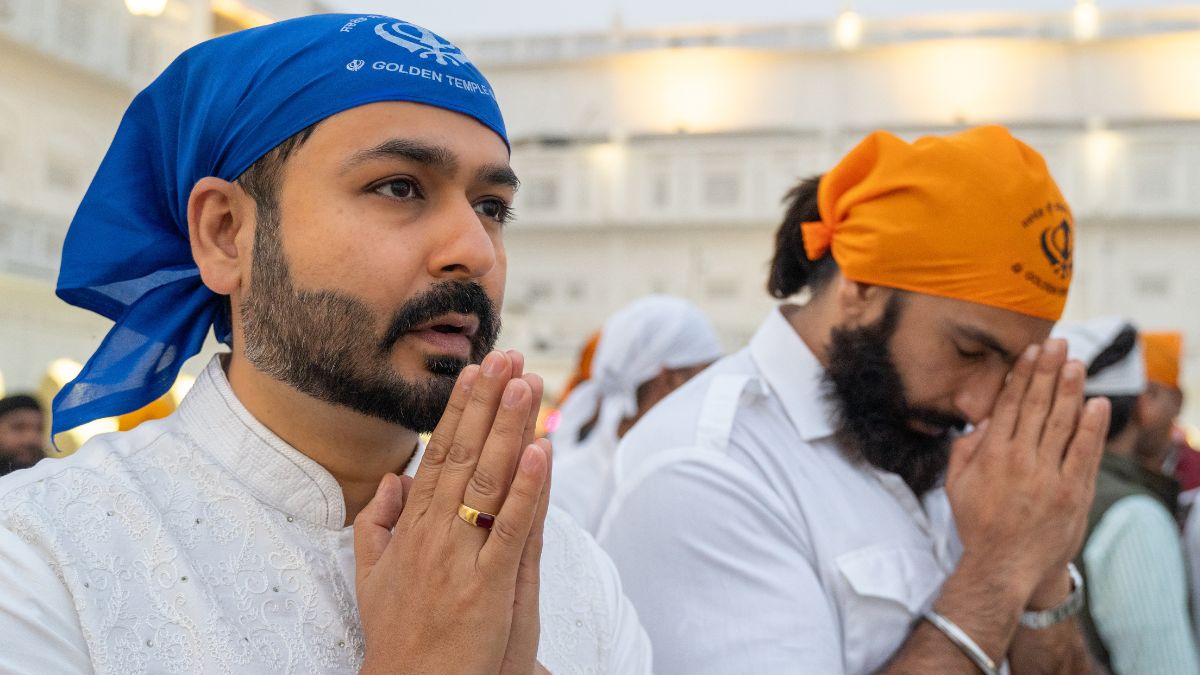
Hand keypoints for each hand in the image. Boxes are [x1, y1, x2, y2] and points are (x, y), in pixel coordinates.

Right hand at [354, 351, 550, 674]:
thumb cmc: (398, 633)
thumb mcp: (372, 576)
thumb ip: (379, 525)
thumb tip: (392, 480)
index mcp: (412, 526)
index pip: (438, 453)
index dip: (460, 410)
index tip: (475, 371)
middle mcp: (434, 532)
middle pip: (464, 453)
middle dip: (488, 402)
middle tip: (508, 356)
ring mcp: (460, 556)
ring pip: (488, 480)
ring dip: (509, 428)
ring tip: (528, 385)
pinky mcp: (488, 585)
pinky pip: (510, 528)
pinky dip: (527, 488)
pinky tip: (542, 452)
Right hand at [946, 339, 1110, 606]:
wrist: (1004, 566)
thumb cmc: (978, 524)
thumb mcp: (956, 485)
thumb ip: (966, 449)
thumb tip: (985, 420)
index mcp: (991, 455)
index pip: (1010, 405)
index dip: (1023, 376)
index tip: (1032, 352)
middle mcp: (1020, 460)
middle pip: (1038, 406)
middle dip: (1049, 371)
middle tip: (1058, 344)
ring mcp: (1047, 476)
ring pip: (1062, 423)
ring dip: (1071, 390)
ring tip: (1078, 364)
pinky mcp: (1072, 493)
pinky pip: (1084, 453)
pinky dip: (1091, 427)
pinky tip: (1097, 404)